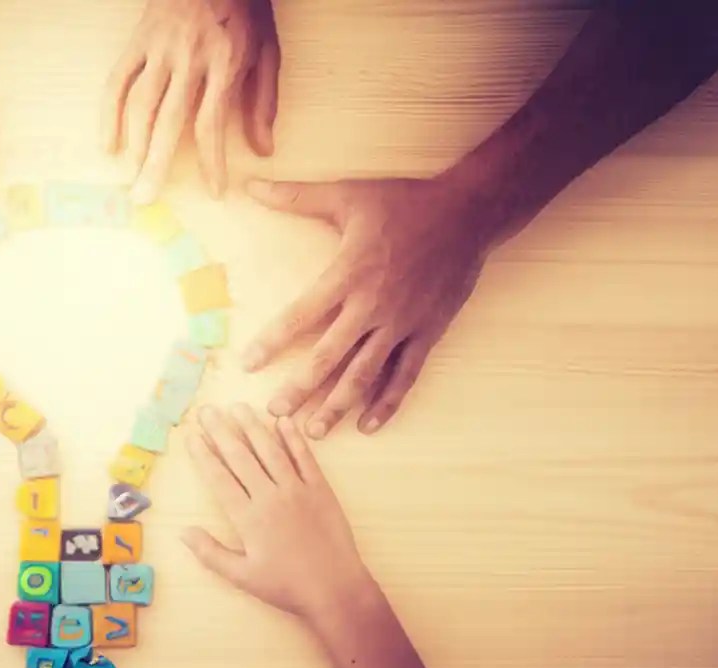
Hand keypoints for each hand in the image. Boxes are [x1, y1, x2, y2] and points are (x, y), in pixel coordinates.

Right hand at [104, 0, 278, 201]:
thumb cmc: (245, 9)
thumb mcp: (267, 50)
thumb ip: (263, 101)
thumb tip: (263, 149)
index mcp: (224, 63)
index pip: (212, 122)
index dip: (212, 161)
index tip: (213, 191)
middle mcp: (189, 59)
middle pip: (169, 120)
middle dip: (156, 163)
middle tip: (145, 198)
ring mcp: (159, 49)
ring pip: (141, 103)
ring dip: (133, 145)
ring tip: (131, 180)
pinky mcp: (138, 41)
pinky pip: (118, 80)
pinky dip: (108, 112)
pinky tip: (107, 143)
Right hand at [182, 404, 369, 619]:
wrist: (335, 588)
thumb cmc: (286, 586)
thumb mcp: (242, 577)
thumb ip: (210, 553)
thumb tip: (183, 531)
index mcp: (248, 518)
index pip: (219, 479)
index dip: (203, 455)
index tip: (192, 436)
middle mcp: (270, 496)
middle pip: (240, 457)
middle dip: (221, 431)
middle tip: (207, 410)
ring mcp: (297, 489)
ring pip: (270, 451)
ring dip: (253, 427)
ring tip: (238, 407)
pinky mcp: (320, 489)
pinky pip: (304, 458)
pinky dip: (293, 438)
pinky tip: (283, 421)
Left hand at [244, 176, 493, 437]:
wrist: (469, 213)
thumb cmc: (404, 202)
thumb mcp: (347, 194)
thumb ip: (297, 197)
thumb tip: (252, 186)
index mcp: (348, 273)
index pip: (300, 315)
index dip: (272, 341)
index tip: (248, 364)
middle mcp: (373, 305)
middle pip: (329, 356)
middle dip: (300, 388)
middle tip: (274, 413)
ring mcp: (403, 323)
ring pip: (365, 374)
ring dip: (338, 405)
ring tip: (314, 431)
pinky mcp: (428, 332)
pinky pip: (406, 374)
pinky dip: (387, 402)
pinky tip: (368, 424)